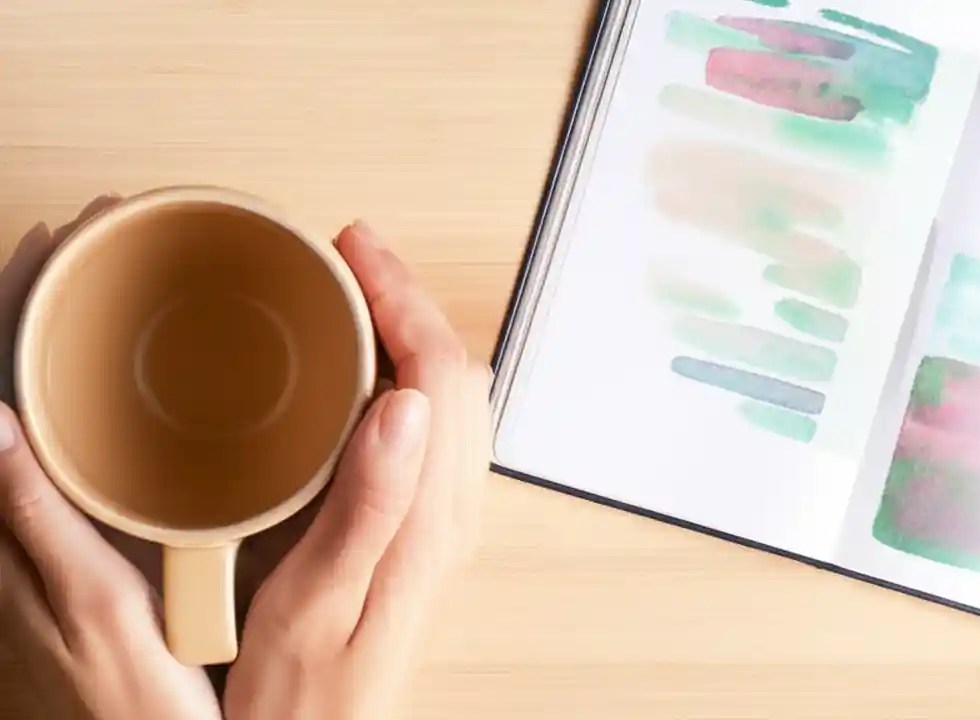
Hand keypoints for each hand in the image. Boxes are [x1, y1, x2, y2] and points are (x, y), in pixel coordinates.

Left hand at [0, 198, 221, 719]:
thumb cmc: (125, 685)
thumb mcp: (90, 606)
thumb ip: (36, 519)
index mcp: (9, 512)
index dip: (14, 300)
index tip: (57, 238)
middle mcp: (18, 503)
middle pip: (12, 372)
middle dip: (40, 295)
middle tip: (91, 235)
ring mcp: (46, 509)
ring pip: (37, 396)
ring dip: (58, 330)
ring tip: (99, 278)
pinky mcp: (76, 521)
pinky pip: (64, 428)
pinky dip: (80, 380)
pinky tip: (120, 370)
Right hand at [223, 221, 490, 719]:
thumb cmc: (309, 690)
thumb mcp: (324, 602)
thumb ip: (370, 504)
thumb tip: (403, 403)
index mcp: (428, 514)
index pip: (438, 373)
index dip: (402, 297)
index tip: (356, 250)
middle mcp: (449, 509)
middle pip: (455, 372)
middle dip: (409, 297)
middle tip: (354, 251)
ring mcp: (440, 518)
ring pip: (450, 394)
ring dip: (412, 329)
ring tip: (361, 288)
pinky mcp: (423, 529)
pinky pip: (434, 425)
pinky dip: (407, 372)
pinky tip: (370, 368)